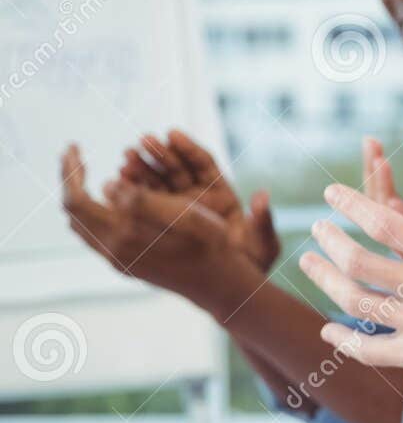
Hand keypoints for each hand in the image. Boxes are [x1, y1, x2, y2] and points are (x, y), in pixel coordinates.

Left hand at [61, 143, 263, 311]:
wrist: (219, 282)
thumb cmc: (210, 242)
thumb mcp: (185, 214)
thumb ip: (144, 201)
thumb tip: (107, 185)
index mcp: (124, 235)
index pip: (77, 200)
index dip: (71, 171)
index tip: (74, 148)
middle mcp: (114, 250)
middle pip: (73, 211)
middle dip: (70, 179)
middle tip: (73, 154)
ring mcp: (117, 260)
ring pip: (80, 224)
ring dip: (79, 195)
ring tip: (84, 172)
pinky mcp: (124, 264)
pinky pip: (93, 235)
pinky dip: (92, 211)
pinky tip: (107, 199)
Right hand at [116, 129, 278, 272]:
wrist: (235, 289)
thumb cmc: (253, 263)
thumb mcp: (263, 243)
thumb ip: (262, 220)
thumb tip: (262, 197)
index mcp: (222, 195)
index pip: (203, 165)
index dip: (188, 149)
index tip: (171, 134)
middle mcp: (198, 198)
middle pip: (177, 170)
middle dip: (159, 155)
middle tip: (141, 141)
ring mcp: (178, 210)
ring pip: (158, 185)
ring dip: (142, 169)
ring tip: (125, 157)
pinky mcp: (163, 224)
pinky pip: (147, 205)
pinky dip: (135, 193)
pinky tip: (119, 182)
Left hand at [300, 135, 402, 398]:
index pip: (383, 222)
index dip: (350, 205)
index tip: (331, 195)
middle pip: (357, 261)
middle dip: (329, 241)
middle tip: (317, 229)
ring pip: (356, 303)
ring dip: (326, 281)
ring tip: (311, 266)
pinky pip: (371, 350)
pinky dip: (345, 340)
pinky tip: (329, 330)